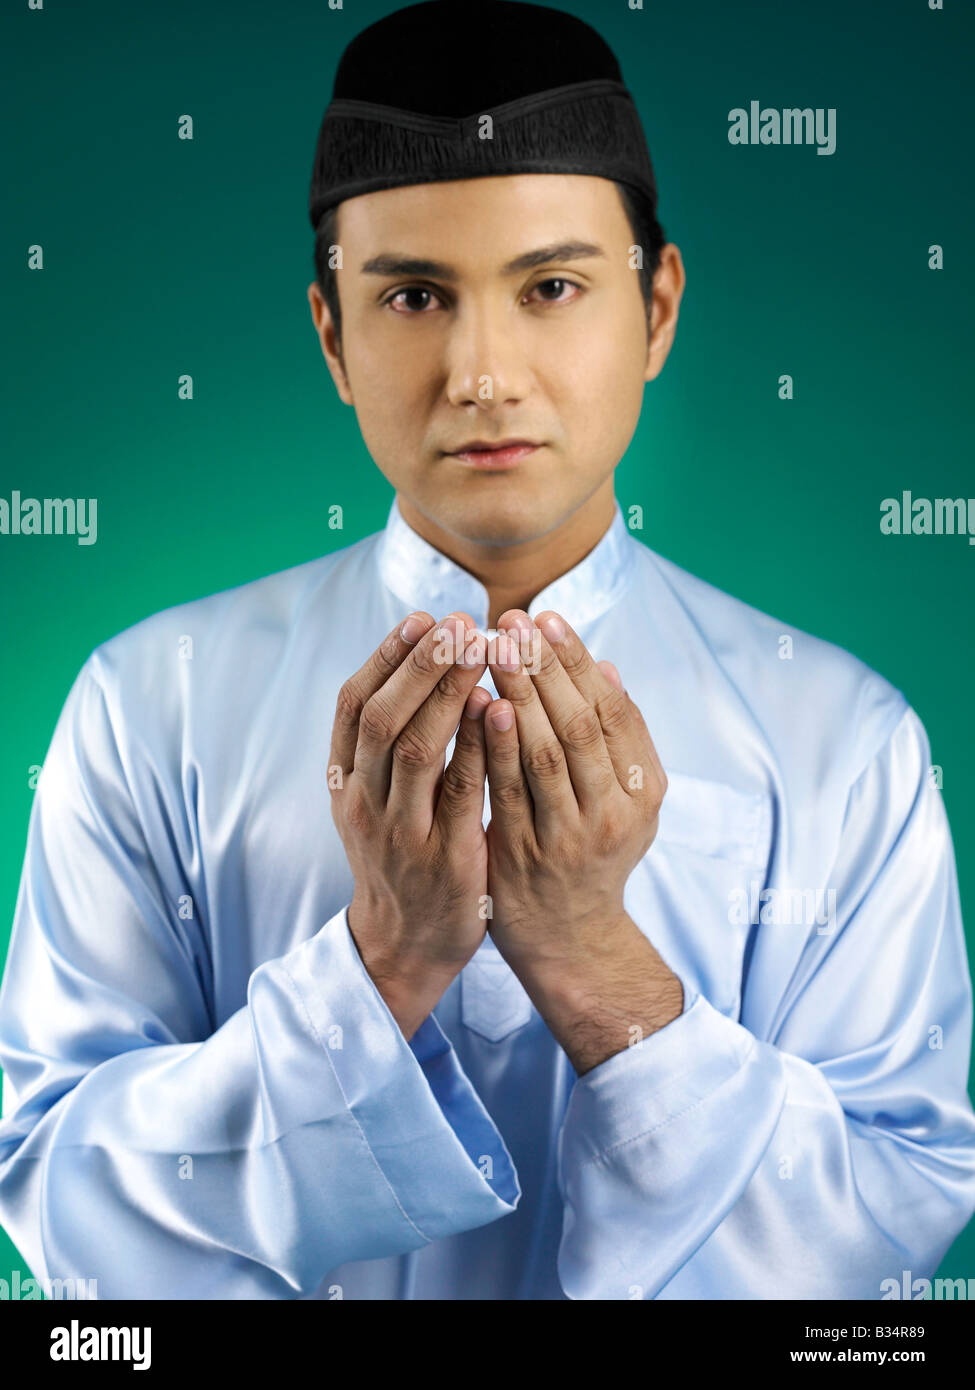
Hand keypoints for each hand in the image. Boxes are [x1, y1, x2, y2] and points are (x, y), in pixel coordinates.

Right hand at [328, 610, 489, 1036]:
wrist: (404, 945)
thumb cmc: (400, 856)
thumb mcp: (372, 800)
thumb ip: (384, 744)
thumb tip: (414, 663)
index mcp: (343, 782)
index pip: (352, 705)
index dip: (385, 658)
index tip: (422, 618)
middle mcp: (363, 802)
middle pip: (382, 719)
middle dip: (419, 665)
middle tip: (457, 622)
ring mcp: (400, 832)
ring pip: (415, 750)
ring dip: (447, 695)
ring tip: (480, 650)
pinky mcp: (442, 858)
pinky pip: (459, 793)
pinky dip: (476, 748)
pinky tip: (499, 711)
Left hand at [481, 609, 667, 980]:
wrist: (570, 939)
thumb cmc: (593, 852)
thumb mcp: (626, 800)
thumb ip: (619, 738)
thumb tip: (607, 667)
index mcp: (641, 790)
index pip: (610, 710)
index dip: (577, 661)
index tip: (547, 619)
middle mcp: (611, 813)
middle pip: (578, 725)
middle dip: (545, 667)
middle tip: (513, 619)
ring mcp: (568, 837)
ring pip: (545, 753)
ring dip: (518, 695)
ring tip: (494, 646)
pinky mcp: (523, 855)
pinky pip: (506, 791)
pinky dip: (493, 745)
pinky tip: (478, 704)